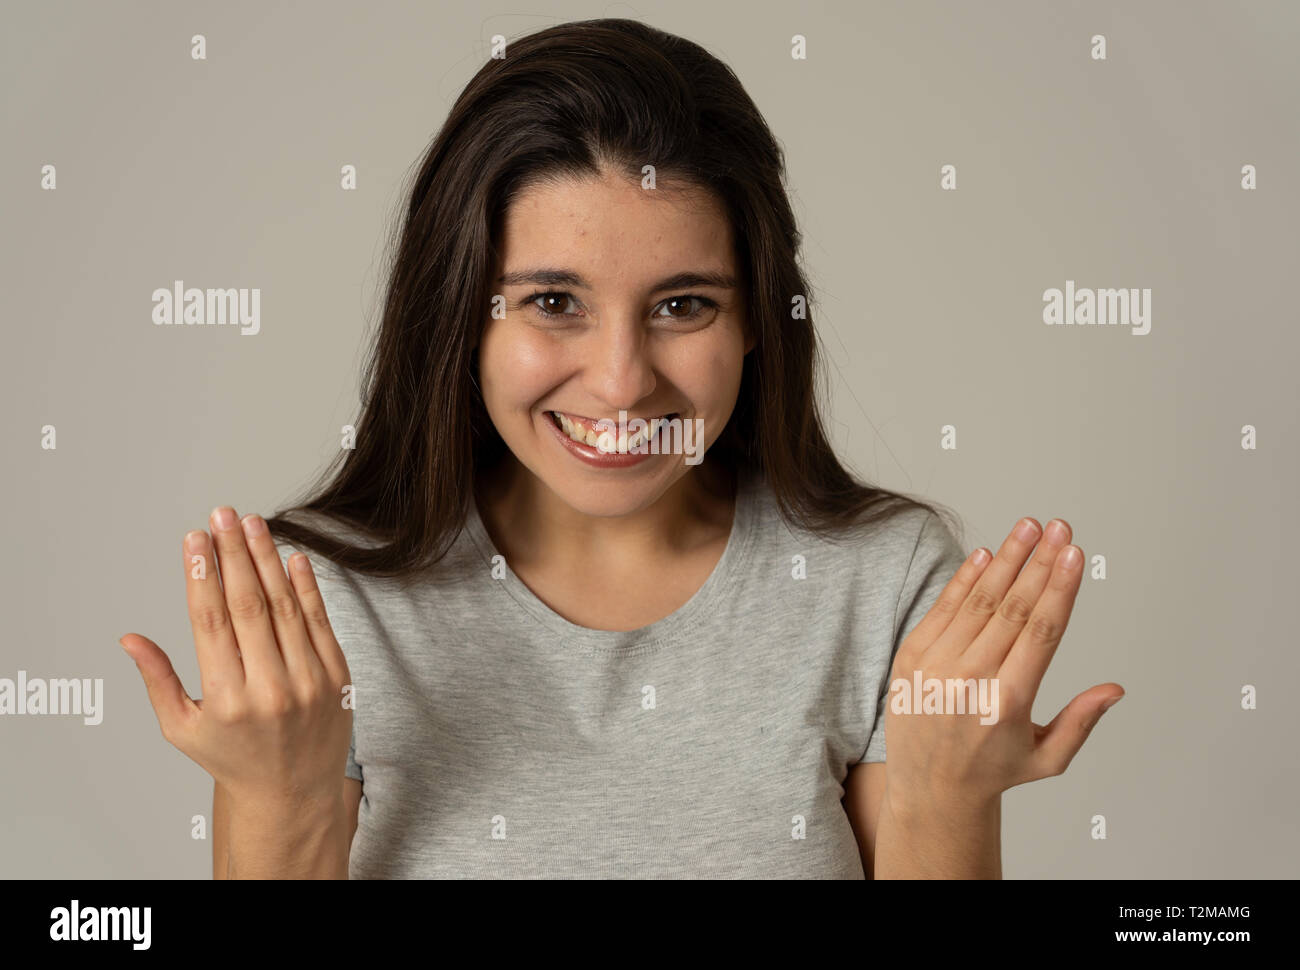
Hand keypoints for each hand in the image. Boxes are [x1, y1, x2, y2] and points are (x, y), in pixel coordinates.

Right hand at [119, 506, 351, 809]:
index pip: (211, 622)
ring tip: (252, 523)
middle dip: (233, 553)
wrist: (294, 792)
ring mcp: (309, 682)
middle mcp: (269, 690)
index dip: (202, 574)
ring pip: (285, 606)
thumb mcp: (182, 729)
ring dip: (268, 559)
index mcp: (226, 701)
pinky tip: (291, 556)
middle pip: (248, 605)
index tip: (194, 538)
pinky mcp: (337, 677)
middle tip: (222, 514)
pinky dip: (306, 587)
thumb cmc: (232, 758)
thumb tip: (129, 638)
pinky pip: (320, 621)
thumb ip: (158, 680)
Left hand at [881, 517, 1122, 814]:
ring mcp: (934, 667)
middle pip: (1012, 608)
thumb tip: (1115, 689)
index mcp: (1006, 703)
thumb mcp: (1046, 758)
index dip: (1059, 588)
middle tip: (1058, 527)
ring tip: (1028, 527)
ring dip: (1005, 560)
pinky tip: (986, 554)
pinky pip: (943, 610)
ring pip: (977, 601)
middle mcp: (968, 681)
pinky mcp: (910, 658)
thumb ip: (1081, 721)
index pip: (1041, 632)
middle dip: (1039, 562)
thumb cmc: (991, 772)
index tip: (1074, 554)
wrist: (926, 789)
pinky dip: (964, 580)